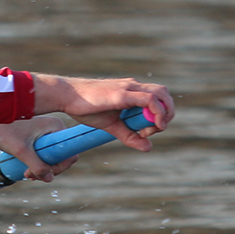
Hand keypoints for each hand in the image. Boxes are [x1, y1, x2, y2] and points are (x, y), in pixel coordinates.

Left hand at [0, 116, 73, 181]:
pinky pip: (45, 155)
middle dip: (48, 170)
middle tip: (31, 176)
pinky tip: (28, 171)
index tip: (45, 173)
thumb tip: (49, 179)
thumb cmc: (4, 132)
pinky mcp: (38, 139)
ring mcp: (46, 133)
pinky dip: (38, 165)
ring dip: (42, 169)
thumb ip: (36, 165)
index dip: (60, 166)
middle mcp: (53, 128)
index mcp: (55, 126)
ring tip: (27, 174)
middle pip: (62, 157)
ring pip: (52, 158)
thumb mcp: (22, 151)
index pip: (70, 152)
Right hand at [29, 74, 173, 150]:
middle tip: (157, 129)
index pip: (158, 98)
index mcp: (131, 91)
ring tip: (156, 128)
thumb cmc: (85, 108)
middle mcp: (132, 86)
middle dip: (168, 112)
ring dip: (165, 112)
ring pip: (160, 94)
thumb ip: (129, 135)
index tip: (147, 131)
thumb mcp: (111, 126)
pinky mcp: (122, 94)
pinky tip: (152, 126)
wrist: (66, 96)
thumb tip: (148, 148)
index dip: (161, 115)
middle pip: (164, 93)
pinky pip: (149, 99)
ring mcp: (128, 88)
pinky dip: (157, 112)